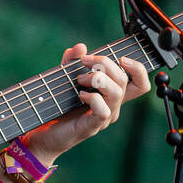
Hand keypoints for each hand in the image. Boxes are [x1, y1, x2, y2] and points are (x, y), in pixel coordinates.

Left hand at [21, 43, 150, 164]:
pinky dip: (93, 98)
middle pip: (125, 80)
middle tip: (84, 61)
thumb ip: (71, 62)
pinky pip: (103, 111)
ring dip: (98, 79)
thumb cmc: (56, 108)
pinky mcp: (92, 127)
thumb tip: (81, 47)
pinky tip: (80, 95)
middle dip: (106, 63)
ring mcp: (103, 117)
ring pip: (116, 93)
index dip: (138, 69)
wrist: (42, 136)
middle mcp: (111, 106)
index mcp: (110, 95)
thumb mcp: (63, 79)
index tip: (122, 58)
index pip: (140, 83)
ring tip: (79, 80)